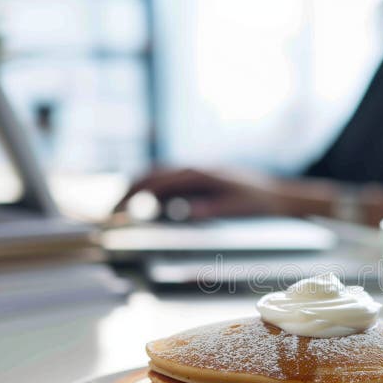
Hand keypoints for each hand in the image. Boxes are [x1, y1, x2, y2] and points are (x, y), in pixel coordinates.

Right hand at [114, 167, 284, 219]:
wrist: (273, 193)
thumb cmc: (255, 203)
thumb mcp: (233, 209)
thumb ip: (209, 209)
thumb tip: (183, 212)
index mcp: (197, 175)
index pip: (155, 184)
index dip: (132, 198)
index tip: (116, 213)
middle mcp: (192, 169)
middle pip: (148, 175)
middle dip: (126, 192)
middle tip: (109, 213)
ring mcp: (194, 172)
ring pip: (156, 175)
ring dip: (136, 189)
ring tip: (121, 209)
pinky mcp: (197, 178)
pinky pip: (168, 181)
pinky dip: (151, 191)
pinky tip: (146, 207)